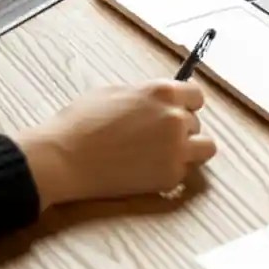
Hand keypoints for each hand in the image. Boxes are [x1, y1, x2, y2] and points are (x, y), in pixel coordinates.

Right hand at [13, 81, 216, 208]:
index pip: (196, 95)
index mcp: (162, 92)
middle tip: (154, 136)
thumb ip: (145, 96)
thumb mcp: (114, 93)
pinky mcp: (170, 176)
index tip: (177, 111)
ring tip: (162, 153)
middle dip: (180, 128)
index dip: (185, 104)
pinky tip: (148, 168)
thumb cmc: (81, 122)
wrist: (64, 159)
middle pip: (196, 121)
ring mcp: (176, 149)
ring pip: (204, 147)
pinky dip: (172, 170)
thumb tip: (159, 101)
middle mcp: (175, 118)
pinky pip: (185, 170)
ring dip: (188, 149)